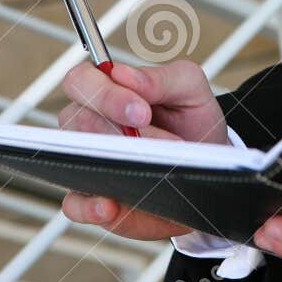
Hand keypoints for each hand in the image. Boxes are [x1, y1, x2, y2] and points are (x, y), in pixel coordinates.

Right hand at [58, 59, 226, 240]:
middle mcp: (87, 123)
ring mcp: (85, 161)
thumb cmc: (190, 120)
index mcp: (106, 89)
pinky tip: (110, 205)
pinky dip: (89, 206)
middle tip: (148, 144)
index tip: (142, 112)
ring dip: (108, 165)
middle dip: (114, 132)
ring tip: (140, 171)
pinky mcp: (92, 197)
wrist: (206, 162)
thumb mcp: (190, 90)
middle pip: (76, 120)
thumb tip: (124, 75)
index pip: (82, 81)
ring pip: (75, 158)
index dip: (107, 96)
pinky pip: (74, 204)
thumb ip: (163, 77)